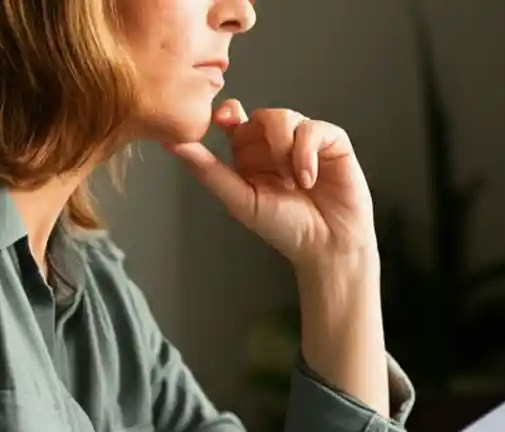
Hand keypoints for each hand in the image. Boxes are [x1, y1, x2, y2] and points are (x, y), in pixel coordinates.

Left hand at [169, 99, 375, 268]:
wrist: (327, 246)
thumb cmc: (285, 228)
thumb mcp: (240, 200)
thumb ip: (208, 170)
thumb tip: (172, 143)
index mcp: (249, 153)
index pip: (233, 117)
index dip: (228, 111)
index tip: (223, 119)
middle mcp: (275, 143)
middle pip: (262, 115)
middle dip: (265, 140)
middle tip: (276, 175)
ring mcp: (304, 140)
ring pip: (287, 118)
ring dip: (286, 151)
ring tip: (294, 185)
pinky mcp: (332, 141)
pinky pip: (313, 129)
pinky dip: (307, 153)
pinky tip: (309, 179)